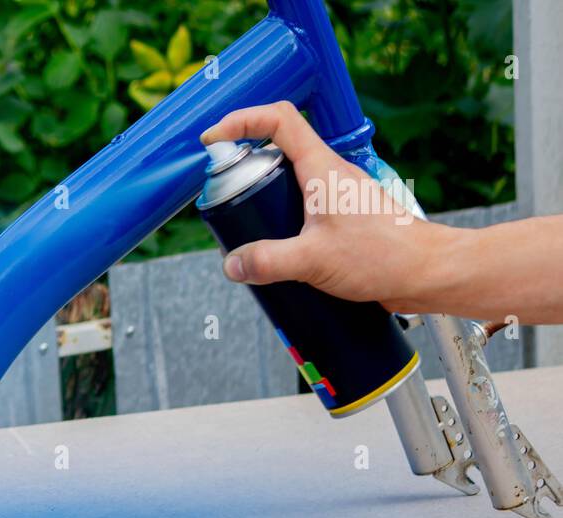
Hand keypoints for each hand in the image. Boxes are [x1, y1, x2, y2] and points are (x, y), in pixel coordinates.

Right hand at [199, 101, 452, 312]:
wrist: (427, 273)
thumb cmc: (386, 255)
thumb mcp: (314, 260)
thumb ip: (268, 262)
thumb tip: (233, 264)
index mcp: (321, 167)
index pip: (278, 119)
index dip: (241, 120)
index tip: (214, 139)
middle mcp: (329, 173)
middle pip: (277, 148)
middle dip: (244, 164)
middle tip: (225, 190)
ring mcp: (336, 194)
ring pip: (289, 179)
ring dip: (263, 195)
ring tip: (248, 225)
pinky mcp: (342, 218)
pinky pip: (302, 207)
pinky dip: (282, 219)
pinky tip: (277, 248)